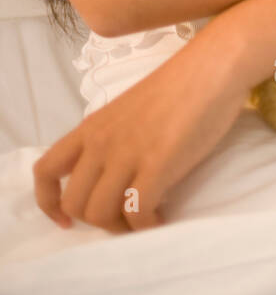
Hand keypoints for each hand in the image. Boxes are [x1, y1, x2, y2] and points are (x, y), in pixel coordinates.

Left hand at [33, 25, 247, 232]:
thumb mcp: (129, 110)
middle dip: (96, 221)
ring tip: (145, 217)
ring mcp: (127, 152)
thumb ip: (113, 139)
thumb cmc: (181, 85)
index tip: (67, 222)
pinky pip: (136, 214)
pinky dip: (146, 227)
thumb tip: (112, 175)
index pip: (44, 171)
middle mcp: (101, 142)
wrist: (213, 66)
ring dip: (121, 227)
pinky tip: (162, 217)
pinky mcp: (157, 163)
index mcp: (91, 127)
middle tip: (125, 216)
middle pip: (73, 203)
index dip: (48, 203)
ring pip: (99, 214)